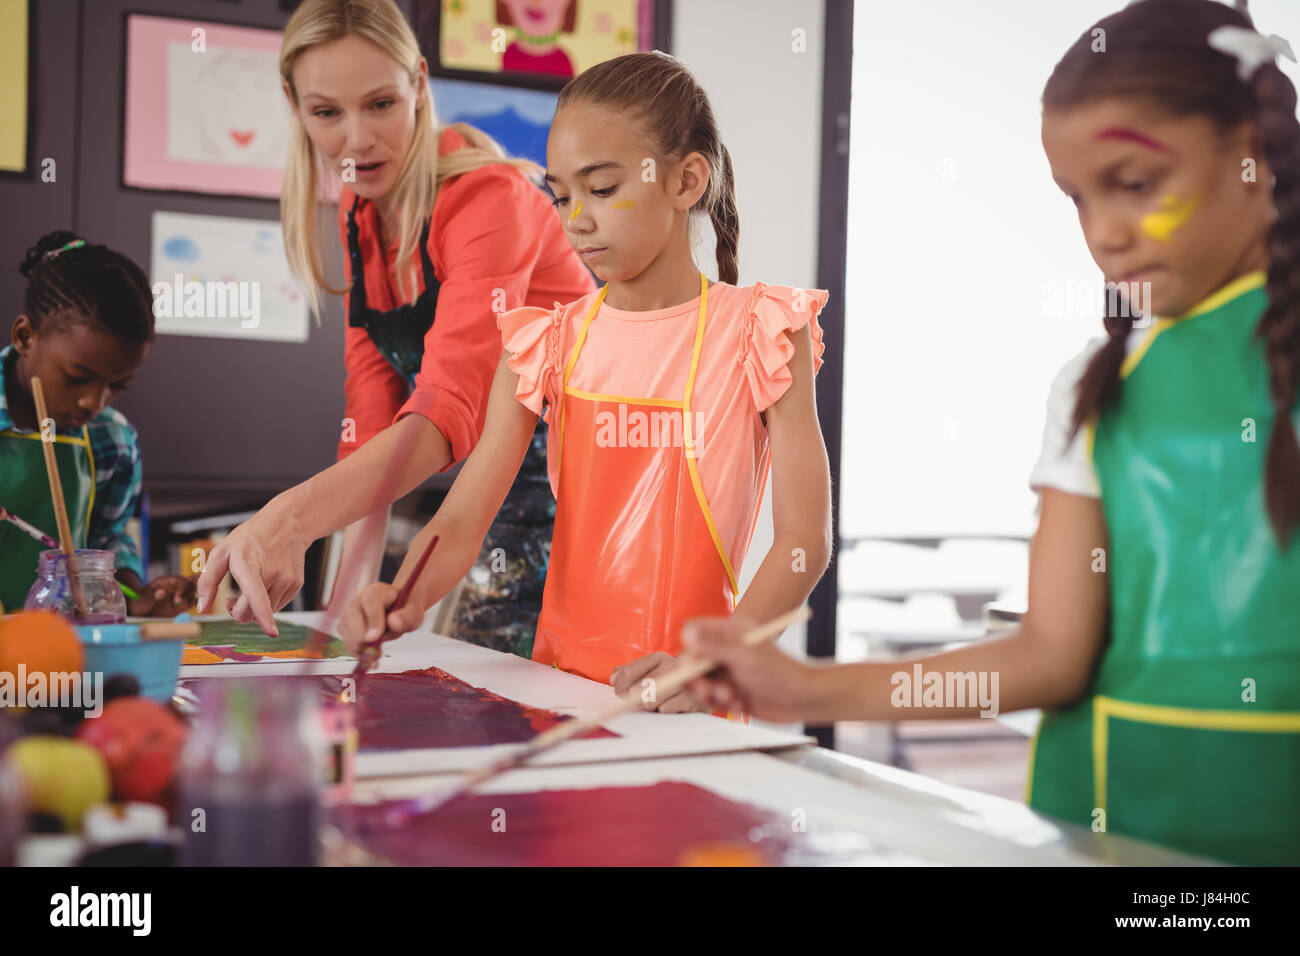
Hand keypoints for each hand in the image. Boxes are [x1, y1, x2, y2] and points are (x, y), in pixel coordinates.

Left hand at [128, 575, 196, 616]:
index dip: (182, 589)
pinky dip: (199, 605)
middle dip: (199, 587)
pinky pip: (195, 602)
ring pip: (197, 592)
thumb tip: (161, 592)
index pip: (181, 581)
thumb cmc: (139, 601)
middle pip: (194, 582)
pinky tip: (199, 610)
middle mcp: (178, 586)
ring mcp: (182, 595)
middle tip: (198, 597)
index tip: (177, 601)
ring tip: (199, 605)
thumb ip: (151, 595)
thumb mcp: (142, 598)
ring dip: (200, 597)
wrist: (140, 611)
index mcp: (168, 581)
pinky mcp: (184, 605)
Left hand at [195, 503, 309, 636]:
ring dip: (254, 606)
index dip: (263, 615)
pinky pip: (277, 606)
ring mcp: (287, 580)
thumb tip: (202, 608)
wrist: (287, 525)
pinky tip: (266, 582)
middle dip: (239, 613)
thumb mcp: (222, 551)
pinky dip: (268, 601)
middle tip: (232, 600)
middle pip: (253, 613)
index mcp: (249, 565)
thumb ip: (208, 580)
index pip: (256, 594)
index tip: (271, 632)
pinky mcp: (296, 585)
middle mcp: (272, 574)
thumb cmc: (251, 539)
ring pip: (265, 612)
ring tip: (252, 585)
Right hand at [337, 581, 424, 655]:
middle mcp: (360, 599)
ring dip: (360, 646)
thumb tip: (393, 622)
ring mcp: (350, 612)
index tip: (374, 638)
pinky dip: (357, 653)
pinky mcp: (346, 626)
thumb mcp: (414, 613)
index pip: (371, 601)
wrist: (398, 611)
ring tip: (377, 653)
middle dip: (362, 637)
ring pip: (346, 630)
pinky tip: (371, 657)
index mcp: (378, 591)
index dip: (372, 620)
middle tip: (376, 653)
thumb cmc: (406, 610)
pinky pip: (346, 641)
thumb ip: (406, 617)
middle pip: (352, 615)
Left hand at [610, 652, 709, 713]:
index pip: (629, 673)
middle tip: (639, 700)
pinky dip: (665, 711)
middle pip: (638, 690)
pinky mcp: (693, 699)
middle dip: (634, 699)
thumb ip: (630, 672)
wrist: (709, 686)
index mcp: (659, 658)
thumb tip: (615, 677)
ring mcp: (684, 683)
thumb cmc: (672, 682)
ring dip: (650, 706)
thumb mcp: (651, 672)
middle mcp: (672, 666)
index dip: (620, 686)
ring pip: (650, 702)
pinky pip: (665, 710)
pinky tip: (671, 705)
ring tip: (658, 702)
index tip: (620, 692)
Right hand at [682, 615, 819, 722]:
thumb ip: (713, 647)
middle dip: (698, 679)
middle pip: (693, 661)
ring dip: (711, 694)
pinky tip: (740, 705)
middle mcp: (725, 650)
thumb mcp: (744, 657)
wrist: (803, 700)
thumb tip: (686, 634)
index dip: (689, 650)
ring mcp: (728, 672)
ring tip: (731, 698)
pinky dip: (721, 705)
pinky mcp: (731, 692)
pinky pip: (712, 699)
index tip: (693, 667)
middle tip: (710, 692)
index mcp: (729, 633)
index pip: (695, 632)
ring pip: (701, 683)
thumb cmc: (780, 673)